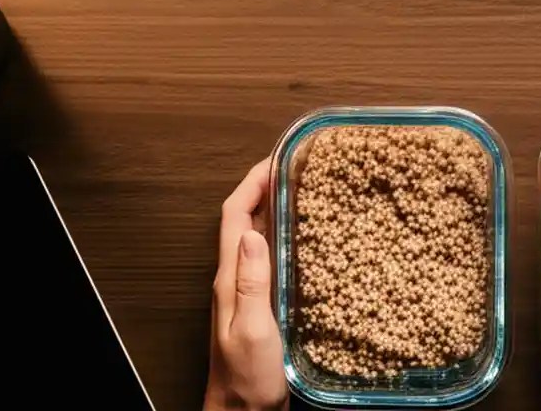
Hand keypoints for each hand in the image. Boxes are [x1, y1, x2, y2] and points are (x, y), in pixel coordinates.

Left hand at [204, 159, 288, 410]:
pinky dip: (287, 243)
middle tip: (298, 171)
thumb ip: (250, 283)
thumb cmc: (246, 381)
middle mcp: (235, 281)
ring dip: (276, 214)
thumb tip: (251, 233)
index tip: (277, 159)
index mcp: (229, 280)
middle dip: (266, 190)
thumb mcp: (252, 331)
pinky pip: (270, 263)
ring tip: (308, 196)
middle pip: (245, 222)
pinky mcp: (261, 309)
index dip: (252, 183)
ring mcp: (246, 295)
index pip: (234, 216)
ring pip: (258, 241)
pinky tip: (311, 246)